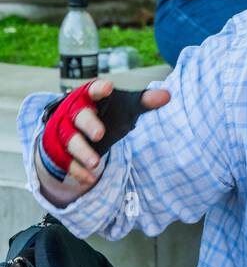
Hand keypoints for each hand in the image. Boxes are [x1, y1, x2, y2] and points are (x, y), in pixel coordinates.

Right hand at [40, 79, 170, 188]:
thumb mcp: (123, 106)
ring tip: (96, 162)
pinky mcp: (59, 151)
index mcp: (89, 96)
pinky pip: (66, 162)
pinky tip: (90, 179)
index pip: (92, 89)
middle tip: (100, 133)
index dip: (99, 89)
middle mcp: (73, 112)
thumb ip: (143, 101)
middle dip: (88, 124)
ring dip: (82, 152)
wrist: (72, 126)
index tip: (108, 88)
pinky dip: (78, 171)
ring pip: (70, 141)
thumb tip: (168, 96)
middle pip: (79, 116)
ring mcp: (63, 132)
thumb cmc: (104, 112)